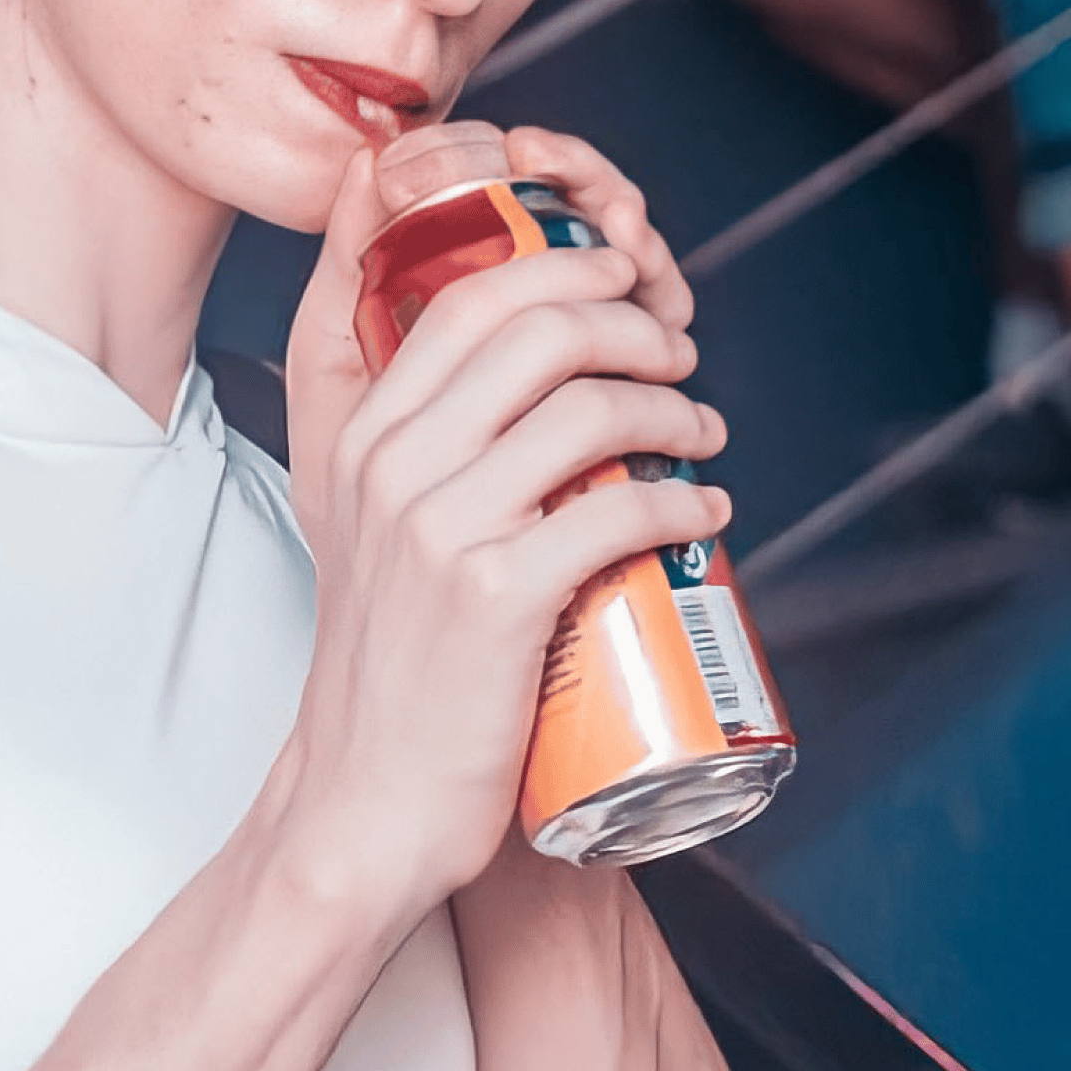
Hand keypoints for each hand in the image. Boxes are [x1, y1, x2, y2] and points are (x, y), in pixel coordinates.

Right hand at [273, 125, 727, 917]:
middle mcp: (394, 467)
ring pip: (589, 412)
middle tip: (678, 352)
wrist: (366, 799)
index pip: (464, 301)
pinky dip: (682, 501)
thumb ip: (416, 453)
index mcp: (364, 437)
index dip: (559, 271)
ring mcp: (442, 530)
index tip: (618, 279)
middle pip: (536, 333)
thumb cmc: (388, 668)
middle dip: (631, 323)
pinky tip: (706, 513)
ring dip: (674, 407)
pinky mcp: (499, 598)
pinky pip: (617, 512)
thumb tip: (521, 385)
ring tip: (705, 431)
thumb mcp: (367, 533)